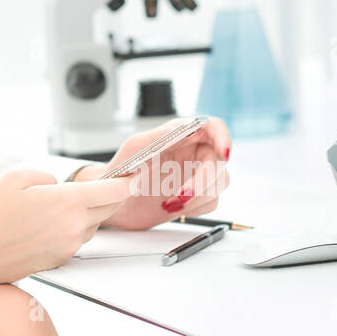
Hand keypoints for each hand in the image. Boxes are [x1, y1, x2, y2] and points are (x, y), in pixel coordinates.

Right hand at [0, 169, 132, 291]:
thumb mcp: (17, 177)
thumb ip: (47, 176)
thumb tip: (57, 185)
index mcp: (68, 202)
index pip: (113, 192)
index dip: (127, 182)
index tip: (133, 176)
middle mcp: (74, 226)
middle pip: (109, 209)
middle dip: (114, 196)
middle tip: (114, 186)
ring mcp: (68, 246)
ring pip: (93, 225)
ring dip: (90, 213)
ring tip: (68, 203)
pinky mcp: (59, 259)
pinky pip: (76, 239)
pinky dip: (73, 228)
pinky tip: (52, 222)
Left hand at [70, 117, 231, 231]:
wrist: (113, 202)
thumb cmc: (121, 169)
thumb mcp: (136, 148)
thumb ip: (162, 135)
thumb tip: (186, 127)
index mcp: (181, 134)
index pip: (213, 127)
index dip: (223, 137)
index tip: (223, 153)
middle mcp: (193, 152)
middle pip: (218, 161)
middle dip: (203, 181)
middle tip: (181, 194)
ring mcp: (196, 174)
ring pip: (219, 183)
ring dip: (197, 196)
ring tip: (169, 201)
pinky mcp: (196, 197)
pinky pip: (211, 202)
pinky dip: (193, 208)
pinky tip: (171, 206)